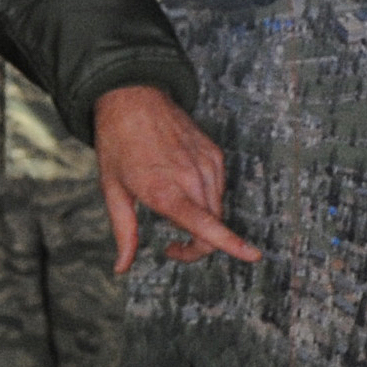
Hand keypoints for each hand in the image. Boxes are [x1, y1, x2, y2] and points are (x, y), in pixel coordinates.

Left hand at [96, 84, 262, 273]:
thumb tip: (121, 268)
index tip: (253, 256)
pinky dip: (205, 198)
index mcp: (165, 191)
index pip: (206, 225)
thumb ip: (124, 234)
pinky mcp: (215, 154)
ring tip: (171, 209)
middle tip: (172, 247)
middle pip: (213, 228)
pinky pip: (218, 189)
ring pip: (217, 209)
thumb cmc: (118, 145)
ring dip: (202, 221)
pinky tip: (181, 186)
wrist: (133, 98)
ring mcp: (207, 164)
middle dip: (198, 245)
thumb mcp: (113, 191)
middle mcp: (191, 178)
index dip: (231, 244)